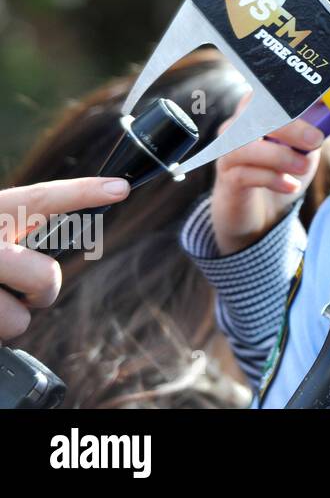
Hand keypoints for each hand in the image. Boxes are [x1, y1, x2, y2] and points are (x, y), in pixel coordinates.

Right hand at [0, 176, 130, 338]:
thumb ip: (18, 232)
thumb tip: (79, 224)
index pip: (35, 199)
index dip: (80, 193)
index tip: (121, 188)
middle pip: (43, 276)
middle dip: (43, 287)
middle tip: (20, 284)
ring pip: (19, 321)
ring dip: (6, 319)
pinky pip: (0, 338)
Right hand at [210, 92, 323, 255]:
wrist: (263, 209)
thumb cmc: (285, 168)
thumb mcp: (305, 144)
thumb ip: (316, 125)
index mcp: (257, 109)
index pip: (267, 92)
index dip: (290, 95)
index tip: (320, 103)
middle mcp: (237, 126)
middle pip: (255, 115)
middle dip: (289, 127)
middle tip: (315, 141)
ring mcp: (228, 152)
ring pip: (245, 146)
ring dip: (279, 156)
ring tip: (303, 166)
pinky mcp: (227, 179)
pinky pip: (244, 175)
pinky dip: (272, 179)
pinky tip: (291, 186)